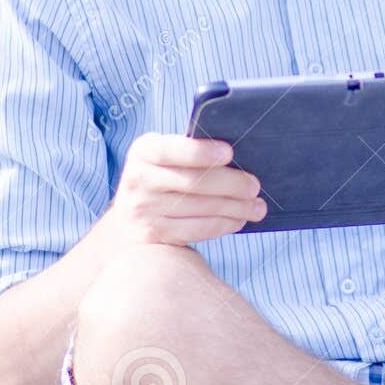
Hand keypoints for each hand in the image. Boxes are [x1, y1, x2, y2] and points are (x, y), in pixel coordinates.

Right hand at [107, 132, 266, 245]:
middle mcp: (137, 179)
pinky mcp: (152, 234)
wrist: (127, 221)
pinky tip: (239, 220)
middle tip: (255, 186)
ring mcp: (142, 210)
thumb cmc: (162, 179)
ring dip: (236, 208)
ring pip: (200, 207)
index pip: (171, 150)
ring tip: (257, 207)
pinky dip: (224, 224)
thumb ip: (191, 150)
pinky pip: (197, 229)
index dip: (201, 152)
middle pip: (193, 182)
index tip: (229, 153)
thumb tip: (239, 155)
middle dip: (231, 184)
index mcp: (143, 150)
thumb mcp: (166, 158)